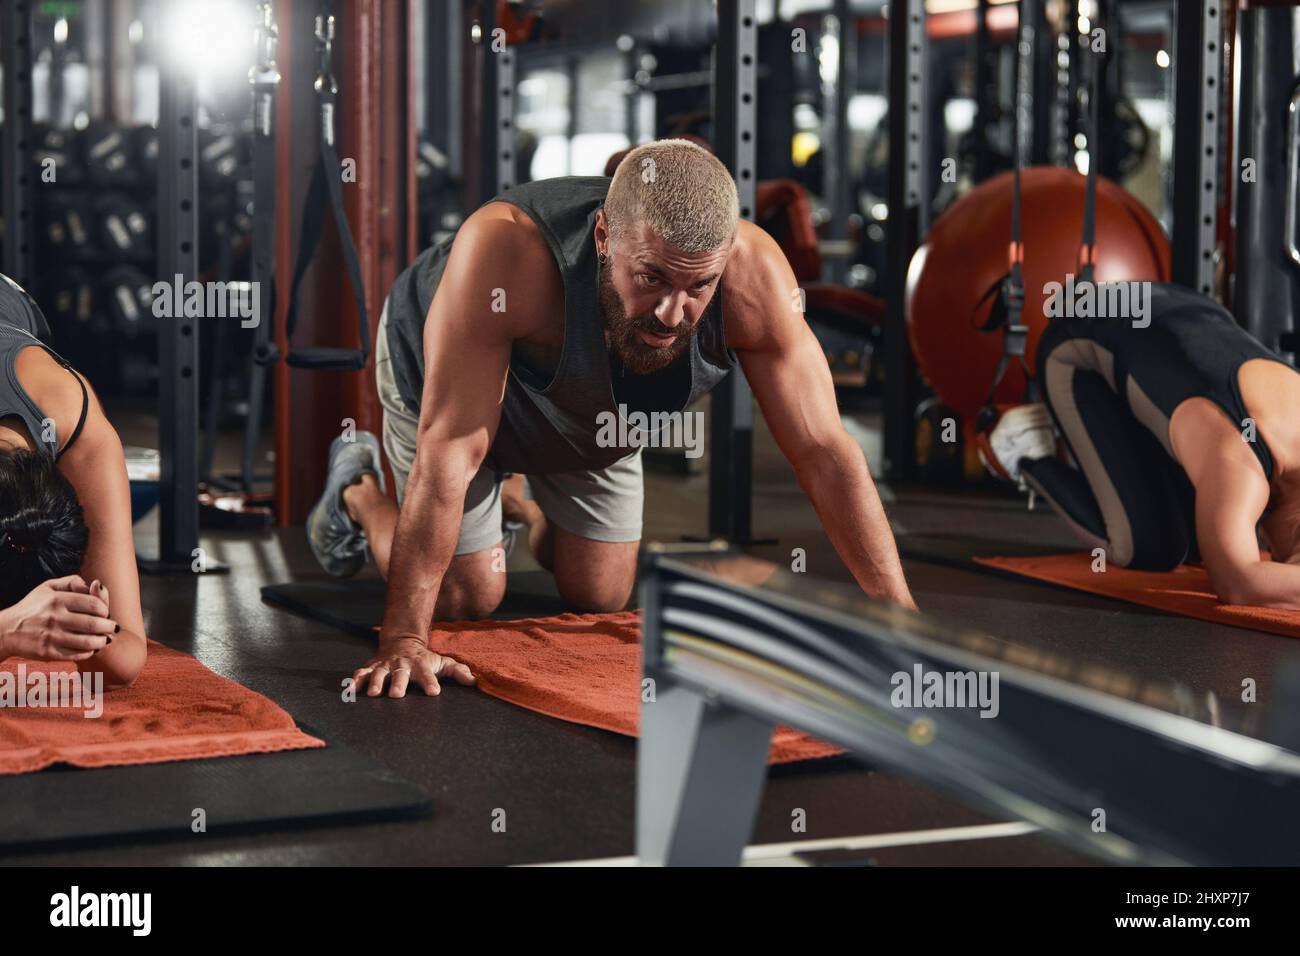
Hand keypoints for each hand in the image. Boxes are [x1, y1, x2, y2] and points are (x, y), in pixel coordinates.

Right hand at [0, 575, 117, 661]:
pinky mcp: (48, 652)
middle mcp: (54, 617)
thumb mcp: (47, 587)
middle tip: (113, 628)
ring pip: (88, 641)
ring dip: (103, 641)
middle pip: (94, 624)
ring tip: (106, 639)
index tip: (106, 613)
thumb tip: (95, 584)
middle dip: (109, 626)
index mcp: (57, 599)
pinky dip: (89, 652)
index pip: (94, 604)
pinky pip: (77, 654)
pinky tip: (92, 648)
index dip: (105, 609)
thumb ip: (72, 582)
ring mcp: (51, 636)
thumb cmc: (32, 607)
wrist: (6, 630)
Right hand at [352, 636, 474, 698]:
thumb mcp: (442, 663)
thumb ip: (458, 671)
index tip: (434, 692)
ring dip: (375, 682)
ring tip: (374, 694)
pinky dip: (354, 681)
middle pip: (400, 674)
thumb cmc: (425, 659)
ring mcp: (384, 666)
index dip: (430, 682)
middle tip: (397, 695)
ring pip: (378, 674)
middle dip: (398, 684)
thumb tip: (474, 682)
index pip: (427, 674)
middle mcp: (401, 665)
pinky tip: (350, 691)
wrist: (402, 642)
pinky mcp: (371, 668)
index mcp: (419, 665)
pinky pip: (360, 674)